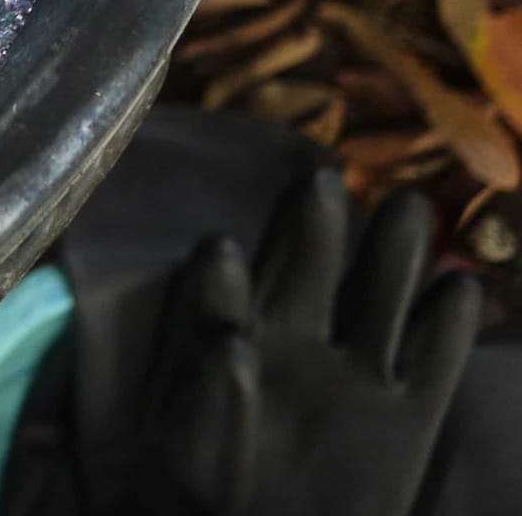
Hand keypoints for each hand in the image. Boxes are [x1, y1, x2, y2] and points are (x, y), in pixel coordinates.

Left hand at [153, 173, 479, 515]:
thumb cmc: (221, 494)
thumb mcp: (203, 455)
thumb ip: (216, 402)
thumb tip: (231, 345)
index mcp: (230, 339)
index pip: (224, 299)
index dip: (221, 279)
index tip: (220, 249)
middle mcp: (293, 340)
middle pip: (305, 272)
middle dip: (309, 228)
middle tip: (318, 181)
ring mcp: (353, 373)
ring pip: (376, 296)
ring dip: (391, 255)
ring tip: (408, 206)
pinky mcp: (408, 415)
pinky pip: (433, 359)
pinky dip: (448, 327)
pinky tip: (462, 289)